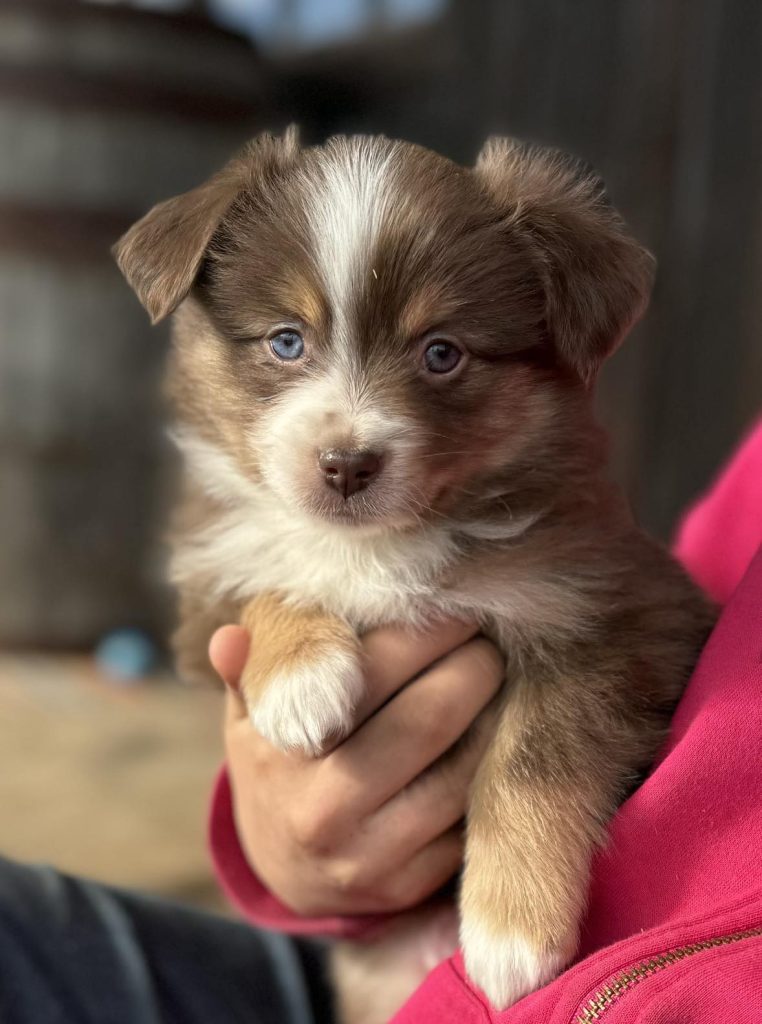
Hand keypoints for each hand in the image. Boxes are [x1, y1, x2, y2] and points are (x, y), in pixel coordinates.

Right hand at [211, 619, 502, 917]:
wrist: (286, 869)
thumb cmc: (278, 765)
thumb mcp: (252, 717)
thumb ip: (251, 670)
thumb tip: (229, 639)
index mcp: (283, 753)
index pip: (372, 672)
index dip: (425, 632)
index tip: (455, 606)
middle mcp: (324, 809)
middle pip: (428, 719)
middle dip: (473, 667)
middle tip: (489, 637)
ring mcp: (371, 855)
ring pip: (460, 771)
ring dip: (493, 716)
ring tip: (495, 678)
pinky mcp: (410, 884)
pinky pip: (469, 818)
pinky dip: (488, 768)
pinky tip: (492, 733)